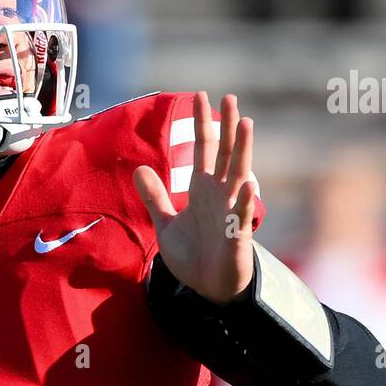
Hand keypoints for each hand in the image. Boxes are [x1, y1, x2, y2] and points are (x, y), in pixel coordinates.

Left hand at [133, 92, 257, 304]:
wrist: (207, 289)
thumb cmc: (193, 257)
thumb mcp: (165, 224)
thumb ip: (155, 197)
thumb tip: (139, 169)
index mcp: (203, 189)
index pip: (205, 149)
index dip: (203, 123)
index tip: (201, 96)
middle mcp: (220, 195)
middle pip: (226, 153)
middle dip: (228, 126)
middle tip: (231, 98)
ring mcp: (231, 212)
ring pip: (240, 176)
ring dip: (243, 150)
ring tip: (246, 123)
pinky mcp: (237, 236)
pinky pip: (241, 216)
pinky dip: (243, 202)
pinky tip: (247, 185)